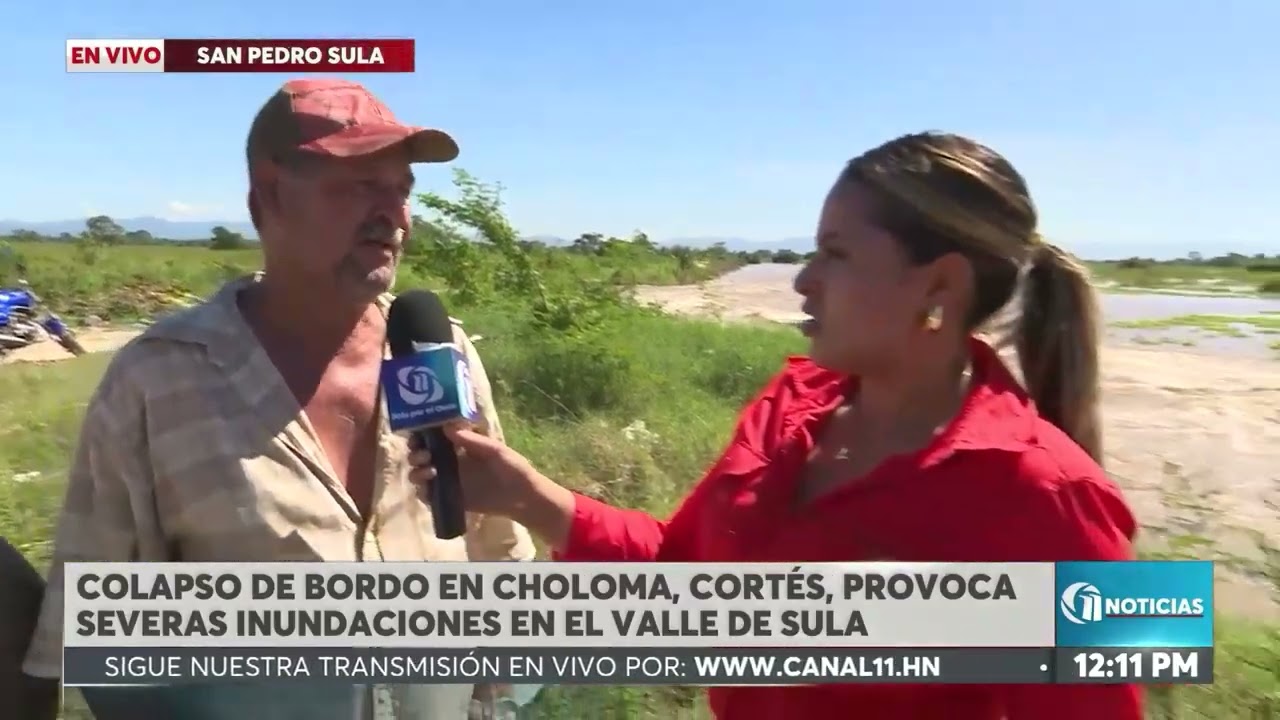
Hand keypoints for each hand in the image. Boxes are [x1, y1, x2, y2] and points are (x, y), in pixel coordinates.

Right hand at [409, 425, 574, 543]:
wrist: (522, 497)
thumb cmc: (513, 467)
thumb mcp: (495, 450)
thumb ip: (472, 441)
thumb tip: (446, 427)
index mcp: (459, 447)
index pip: (432, 438)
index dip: (420, 435)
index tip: (417, 435)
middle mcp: (450, 462)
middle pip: (421, 456)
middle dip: (416, 453)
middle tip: (423, 454)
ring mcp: (448, 482)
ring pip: (421, 475)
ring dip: (417, 471)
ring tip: (429, 471)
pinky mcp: (450, 499)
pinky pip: (428, 496)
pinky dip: (422, 491)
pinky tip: (428, 487)